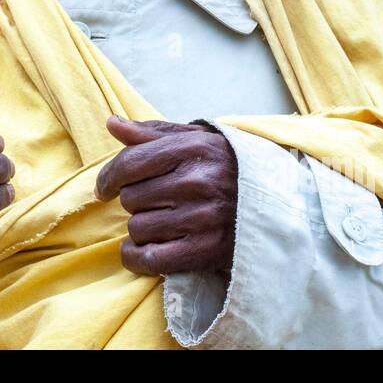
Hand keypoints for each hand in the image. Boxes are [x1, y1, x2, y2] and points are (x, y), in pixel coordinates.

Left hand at [94, 116, 236, 275]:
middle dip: (135, 201)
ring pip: (138, 228)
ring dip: (141, 228)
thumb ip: (152, 133)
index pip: (130, 163)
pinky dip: (136, 257)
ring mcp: (202, 217)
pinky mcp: (206, 249)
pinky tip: (140, 250)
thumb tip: (112, 123)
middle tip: (153, 202)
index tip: (105, 188)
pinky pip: (150, 259)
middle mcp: (197, 181)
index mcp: (193, 149)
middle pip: (132, 197)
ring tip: (160, 222)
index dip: (108, 177)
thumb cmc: (227, 167)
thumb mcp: (195, 140)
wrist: (276, 202)